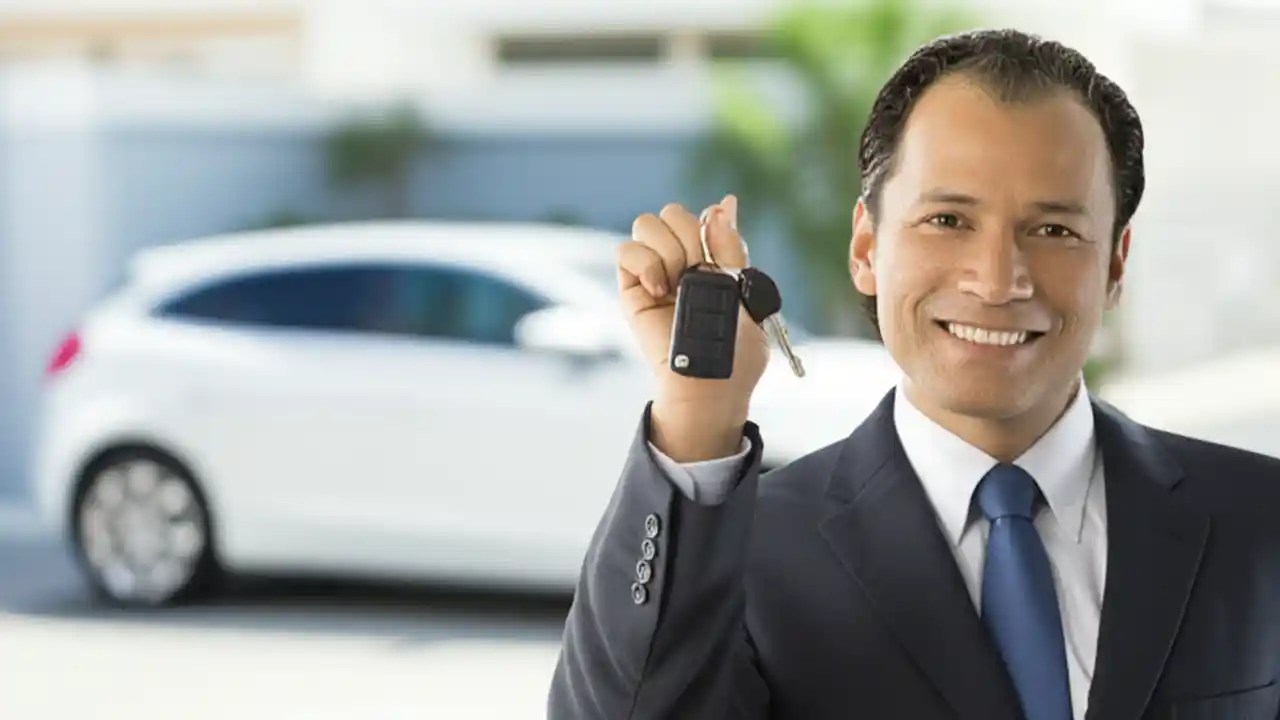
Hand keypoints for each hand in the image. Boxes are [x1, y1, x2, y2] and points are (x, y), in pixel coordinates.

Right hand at [617, 195, 769, 459]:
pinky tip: (659, 289)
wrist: (708, 385)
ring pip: (647, 223)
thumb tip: (723, 202)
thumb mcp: (743, 292)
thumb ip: (731, 248)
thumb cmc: (734, 350)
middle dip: (689, 236)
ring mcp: (655, 271)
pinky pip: (625, 250)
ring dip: (667, 250)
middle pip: (674, 212)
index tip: (717, 238)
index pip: (707, 217)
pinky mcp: (631, 287)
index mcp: (715, 260)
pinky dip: (643, 263)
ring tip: (677, 285)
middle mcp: (682, 260)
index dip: (711, 222)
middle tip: (698, 272)